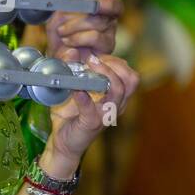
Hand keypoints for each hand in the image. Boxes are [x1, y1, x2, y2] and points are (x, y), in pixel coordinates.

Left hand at [43, 53, 138, 174]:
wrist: (63, 143)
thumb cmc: (70, 114)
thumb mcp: (72, 88)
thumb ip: (72, 69)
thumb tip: (71, 51)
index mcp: (116, 97)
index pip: (130, 75)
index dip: (116, 62)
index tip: (97, 56)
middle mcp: (115, 106)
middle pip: (131, 81)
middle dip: (114, 65)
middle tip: (93, 60)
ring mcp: (105, 115)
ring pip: (117, 92)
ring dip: (104, 75)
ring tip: (87, 68)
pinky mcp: (92, 124)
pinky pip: (92, 110)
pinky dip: (84, 98)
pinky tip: (76, 91)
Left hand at [44, 0, 121, 62]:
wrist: (58, 53)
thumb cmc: (60, 28)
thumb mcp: (53, 3)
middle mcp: (106, 12)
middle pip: (115, 3)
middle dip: (102, 5)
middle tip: (87, 8)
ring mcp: (109, 29)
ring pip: (100, 22)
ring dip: (76, 25)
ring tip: (61, 31)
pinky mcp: (106, 46)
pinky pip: (98, 37)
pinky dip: (79, 38)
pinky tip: (68, 41)